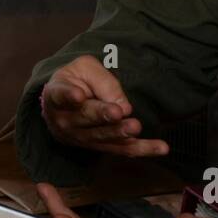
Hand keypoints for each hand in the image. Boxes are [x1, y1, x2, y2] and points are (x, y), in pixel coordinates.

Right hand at [39, 55, 168, 156]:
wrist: (63, 106)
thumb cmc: (75, 80)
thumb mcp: (85, 68)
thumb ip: (102, 82)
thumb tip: (124, 107)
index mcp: (56, 96)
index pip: (61, 95)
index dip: (69, 96)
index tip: (78, 96)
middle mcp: (65, 121)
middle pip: (85, 119)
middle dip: (102, 116)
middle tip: (117, 112)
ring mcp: (81, 138)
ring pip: (103, 137)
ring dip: (121, 134)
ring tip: (135, 127)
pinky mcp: (100, 147)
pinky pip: (122, 149)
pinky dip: (143, 149)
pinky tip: (161, 147)